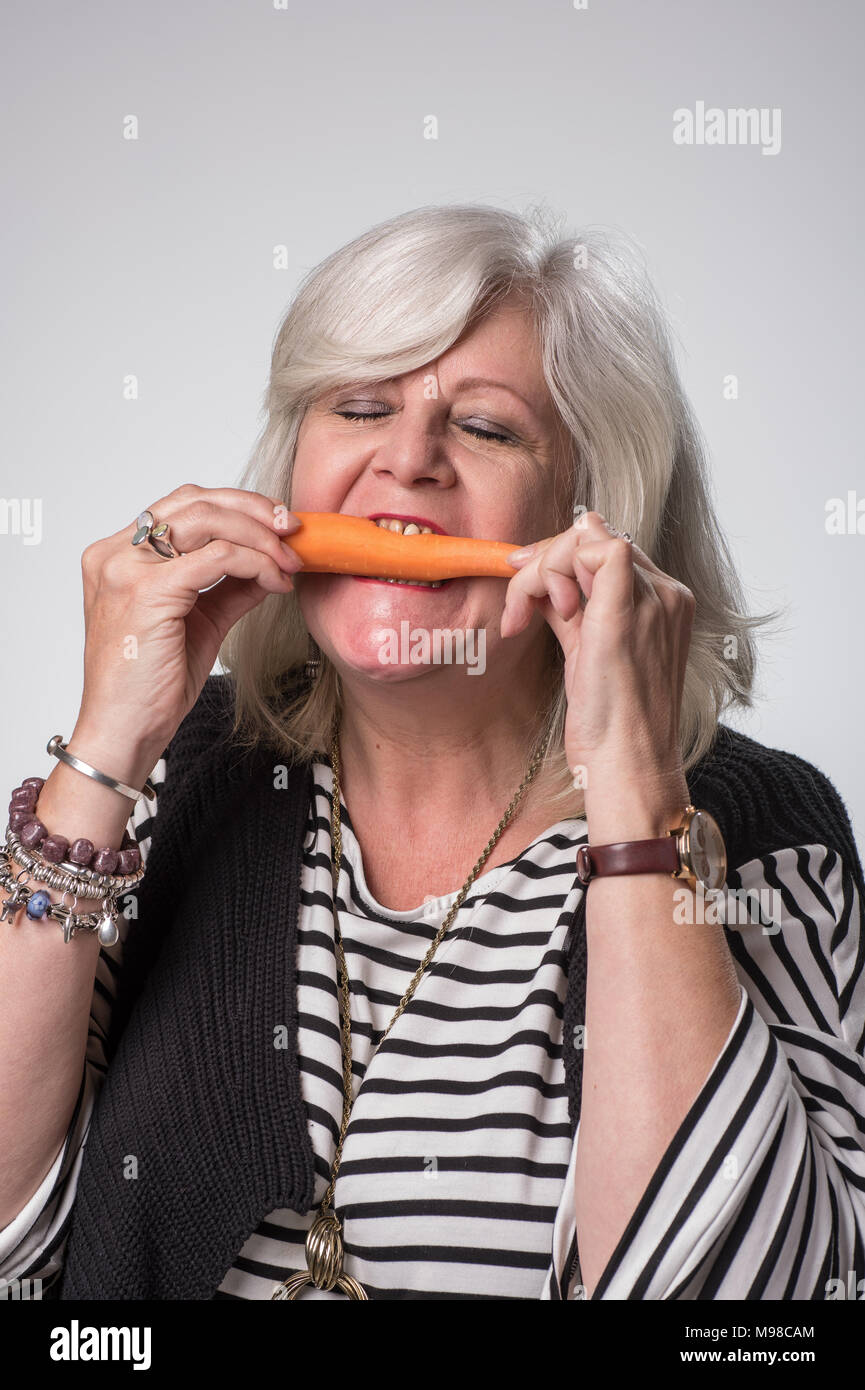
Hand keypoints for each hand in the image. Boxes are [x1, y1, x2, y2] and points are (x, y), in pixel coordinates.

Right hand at [75, 483, 303, 771]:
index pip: (182, 505)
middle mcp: (115, 554)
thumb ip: (229, 587)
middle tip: (292, 529)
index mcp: (117, 555)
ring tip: (289, 561)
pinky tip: (275, 583)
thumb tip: (269, 563)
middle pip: (195, 500)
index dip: (236, 506)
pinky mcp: (149, 591)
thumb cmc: (152, 686)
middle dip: (254, 510)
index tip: (277, 524)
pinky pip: (218, 557)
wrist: (125, 732)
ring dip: (260, 536)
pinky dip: (256, 563)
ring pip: (208, 520)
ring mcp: (127, 569)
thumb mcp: (200, 623)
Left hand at [500, 511, 693, 831]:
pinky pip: (594, 546)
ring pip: (587, 538)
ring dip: (541, 570)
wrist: (628, 766)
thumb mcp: (586, 656)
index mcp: (663, 606)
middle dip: (543, 563)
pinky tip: (543, 612)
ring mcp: (655, 599)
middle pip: (594, 538)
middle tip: (518, 606)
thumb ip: (571, 613)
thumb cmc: (610, 728)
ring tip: (526, 617)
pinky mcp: (631, 607)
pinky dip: (551, 569)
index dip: (558, 562)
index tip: (524, 589)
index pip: (605, 552)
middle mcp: (666, 595)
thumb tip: (539, 583)